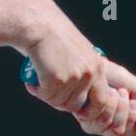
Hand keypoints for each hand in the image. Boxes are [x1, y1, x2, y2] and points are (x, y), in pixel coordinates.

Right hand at [23, 12, 135, 135]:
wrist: (38, 24)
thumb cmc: (53, 38)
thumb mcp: (76, 55)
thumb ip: (81, 74)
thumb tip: (79, 102)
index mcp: (97, 66)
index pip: (103, 100)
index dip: (90, 110)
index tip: (76, 110)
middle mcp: (90, 73)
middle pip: (79, 106)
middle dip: (63, 105)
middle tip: (49, 94)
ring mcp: (75, 77)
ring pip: (61, 103)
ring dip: (48, 97)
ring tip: (38, 82)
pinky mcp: (59, 79)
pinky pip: (47, 97)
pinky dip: (37, 91)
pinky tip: (31, 81)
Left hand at [74, 58, 135, 135]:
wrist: (96, 66)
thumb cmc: (116, 78)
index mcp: (126, 125)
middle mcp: (112, 129)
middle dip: (132, 117)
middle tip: (131, 101)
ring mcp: (98, 127)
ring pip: (116, 131)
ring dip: (122, 108)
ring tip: (119, 92)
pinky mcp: (87, 120)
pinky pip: (104, 121)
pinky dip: (111, 105)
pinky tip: (111, 93)